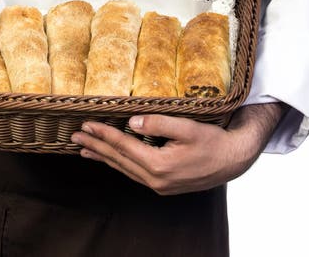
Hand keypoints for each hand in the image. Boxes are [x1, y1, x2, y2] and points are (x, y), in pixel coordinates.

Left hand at [71, 103, 286, 194]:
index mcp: (158, 165)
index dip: (103, 134)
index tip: (86, 124)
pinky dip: (119, 163)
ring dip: (103, 157)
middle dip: (96, 146)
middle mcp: (155, 179)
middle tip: (75, 135)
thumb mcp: (187, 127)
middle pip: (118, 160)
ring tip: (84, 148)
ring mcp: (159, 185)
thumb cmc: (212, 141)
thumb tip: (132, 123)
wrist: (233, 160)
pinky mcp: (163, 184)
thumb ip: (159, 124)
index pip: (123, 146)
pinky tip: (111, 158)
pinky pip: (133, 173)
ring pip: (124, 169)